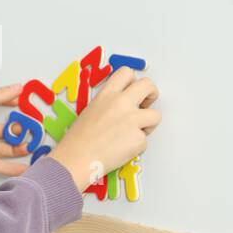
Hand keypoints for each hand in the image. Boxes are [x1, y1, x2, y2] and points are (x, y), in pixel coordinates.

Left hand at [0, 83, 30, 175]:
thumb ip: (0, 96)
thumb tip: (19, 87)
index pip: (0, 104)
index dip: (13, 104)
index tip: (27, 104)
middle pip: (5, 130)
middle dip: (19, 131)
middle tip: (34, 132)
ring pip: (4, 147)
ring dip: (18, 149)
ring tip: (32, 148)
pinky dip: (10, 168)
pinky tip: (23, 169)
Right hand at [50, 67, 160, 188]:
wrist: (76, 159)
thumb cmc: (78, 140)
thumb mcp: (90, 111)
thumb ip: (109, 104)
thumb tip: (124, 107)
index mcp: (107, 95)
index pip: (127, 72)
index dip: (134, 81)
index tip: (134, 89)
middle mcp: (121, 103)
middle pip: (148, 85)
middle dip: (152, 94)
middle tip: (147, 104)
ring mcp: (132, 120)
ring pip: (156, 115)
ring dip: (148, 124)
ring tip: (132, 133)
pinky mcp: (138, 139)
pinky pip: (145, 140)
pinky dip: (137, 146)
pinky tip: (122, 149)